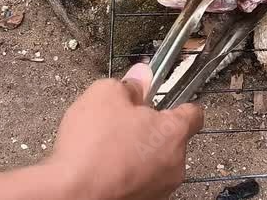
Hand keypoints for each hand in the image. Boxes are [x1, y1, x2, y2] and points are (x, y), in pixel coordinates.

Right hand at [43, 64, 203, 199]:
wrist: (73, 195)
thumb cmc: (92, 150)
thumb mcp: (105, 96)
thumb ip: (129, 85)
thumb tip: (139, 78)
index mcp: (173, 132)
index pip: (194, 114)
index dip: (179, 104)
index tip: (167, 101)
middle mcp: (174, 164)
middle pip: (170, 138)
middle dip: (150, 128)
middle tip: (123, 122)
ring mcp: (160, 188)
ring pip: (155, 161)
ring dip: (138, 152)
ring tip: (108, 147)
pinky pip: (141, 180)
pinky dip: (128, 172)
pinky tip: (105, 167)